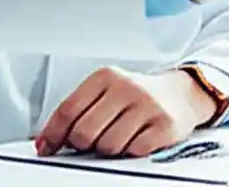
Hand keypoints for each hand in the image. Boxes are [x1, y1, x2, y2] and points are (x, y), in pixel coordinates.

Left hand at [35, 67, 214, 157]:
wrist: (182, 93)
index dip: (53, 134)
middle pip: (84, 132)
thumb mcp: (107, 92)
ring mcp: (147, 105)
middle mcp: (127, 87)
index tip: (46, 148)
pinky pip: (133, 152)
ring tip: (120, 136)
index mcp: (106, 76)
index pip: (68, 109)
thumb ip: (79, 111)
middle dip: (83, 144)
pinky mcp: (165, 125)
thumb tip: (46, 142)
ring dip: (109, 149)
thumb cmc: (137, 96)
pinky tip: (137, 139)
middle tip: (92, 141)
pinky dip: (130, 151)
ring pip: (107, 146)